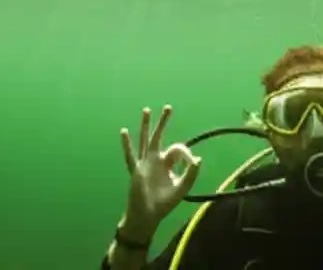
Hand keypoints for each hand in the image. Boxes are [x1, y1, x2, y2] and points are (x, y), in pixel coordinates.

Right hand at [119, 105, 201, 238]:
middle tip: (168, 107)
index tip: (192, 161)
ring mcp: (145, 163)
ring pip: (145, 140)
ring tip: (147, 110)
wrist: (147, 215)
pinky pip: (130, 155)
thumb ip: (191, 175)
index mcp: (168, 163)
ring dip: (146, 126)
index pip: (178, 149)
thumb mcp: (182, 189)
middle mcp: (156, 160)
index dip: (186, 153)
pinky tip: (123, 131)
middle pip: (160, 136)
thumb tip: (199, 159)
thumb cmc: (164, 204)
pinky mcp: (136, 170)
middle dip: (164, 122)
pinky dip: (127, 144)